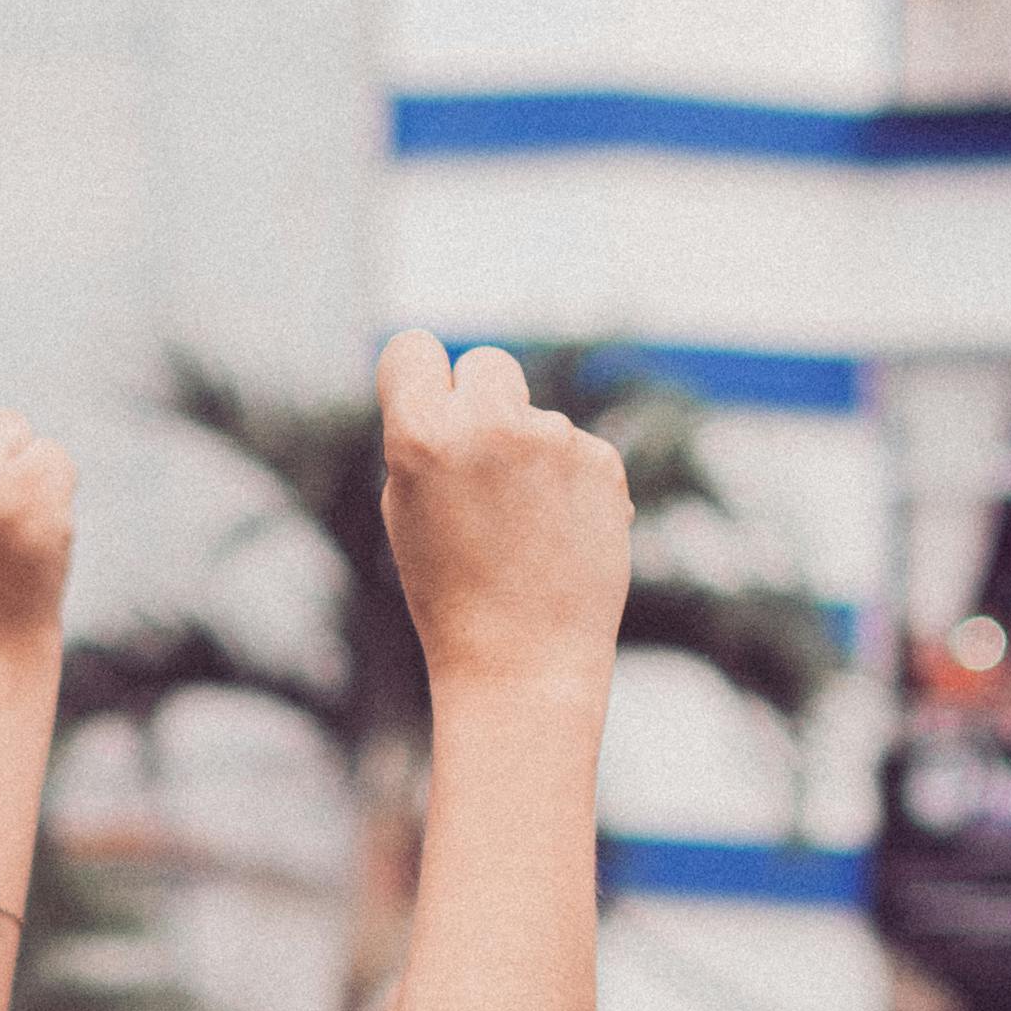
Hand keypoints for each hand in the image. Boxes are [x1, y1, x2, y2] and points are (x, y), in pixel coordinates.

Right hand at [376, 335, 630, 708]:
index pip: (412, 347)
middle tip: (480, 467)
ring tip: (522, 528)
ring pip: (535, 415)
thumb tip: (460, 389)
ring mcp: (554, 439)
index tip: (427, 404)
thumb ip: (428, 438)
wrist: (524, 663)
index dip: (418, 376)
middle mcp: (490, 423)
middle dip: (482, 400)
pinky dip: (568, 483)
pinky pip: (575, 449)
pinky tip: (558, 535)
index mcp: (422, 435)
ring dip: (528, 454)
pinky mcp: (602, 461)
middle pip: (486, 363)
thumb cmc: (450, 592)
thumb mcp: (407, 509)